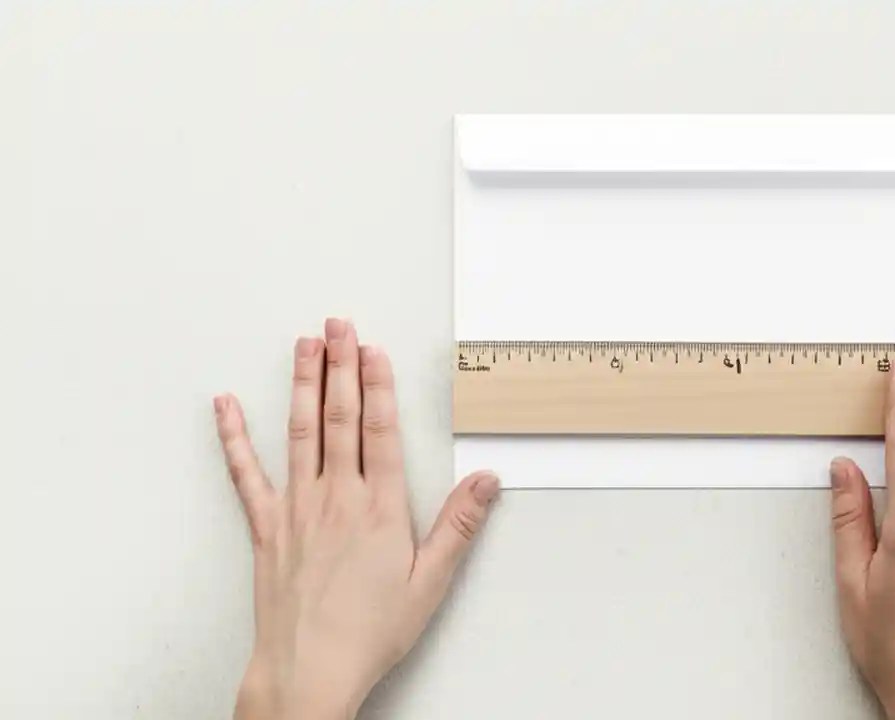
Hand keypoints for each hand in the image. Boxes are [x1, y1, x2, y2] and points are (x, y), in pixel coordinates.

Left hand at [214, 319, 499, 719]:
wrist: (308, 670)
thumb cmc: (370, 632)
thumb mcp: (431, 582)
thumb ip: (459, 526)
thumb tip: (486, 481)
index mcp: (380, 509)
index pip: (380, 431)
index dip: (378, 386)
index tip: (375, 351)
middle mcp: (336, 498)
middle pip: (339, 419)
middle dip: (341, 367)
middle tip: (339, 326)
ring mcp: (296, 508)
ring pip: (300, 432)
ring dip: (303, 384)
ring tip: (305, 345)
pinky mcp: (267, 527)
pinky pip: (246, 473)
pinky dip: (234, 437)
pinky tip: (226, 405)